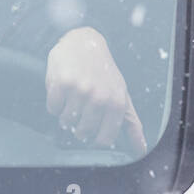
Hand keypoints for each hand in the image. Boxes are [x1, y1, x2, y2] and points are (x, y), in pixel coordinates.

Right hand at [45, 26, 146, 156]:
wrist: (84, 43)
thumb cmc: (105, 74)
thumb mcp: (123, 96)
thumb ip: (132, 124)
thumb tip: (141, 151)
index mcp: (117, 103)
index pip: (103, 140)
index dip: (95, 139)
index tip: (93, 130)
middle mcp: (99, 97)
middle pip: (82, 133)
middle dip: (79, 125)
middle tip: (83, 108)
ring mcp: (80, 90)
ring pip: (65, 122)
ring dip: (66, 114)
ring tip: (74, 97)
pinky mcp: (61, 83)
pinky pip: (52, 108)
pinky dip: (55, 103)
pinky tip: (63, 90)